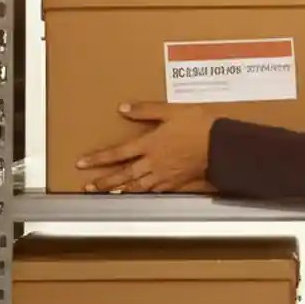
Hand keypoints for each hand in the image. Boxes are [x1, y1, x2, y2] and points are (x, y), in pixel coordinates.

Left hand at [76, 102, 217, 193]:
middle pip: (124, 174)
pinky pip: (155, 191)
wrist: (221, 145)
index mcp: (149, 143)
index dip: (98, 158)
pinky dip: (143, 194)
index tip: (82, 164)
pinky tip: (139, 195)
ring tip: (107, 195)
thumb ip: (146, 110)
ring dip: (120, 190)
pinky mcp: (176, 183)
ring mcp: (164, 175)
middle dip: (104, 181)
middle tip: (88, 187)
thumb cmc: (199, 125)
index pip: (118, 153)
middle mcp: (153, 162)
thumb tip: (123, 108)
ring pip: (137, 186)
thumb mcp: (172, 111)